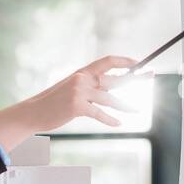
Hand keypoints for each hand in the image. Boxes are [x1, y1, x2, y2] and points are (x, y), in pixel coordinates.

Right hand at [0, 54, 138, 151]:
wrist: (32, 112)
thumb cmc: (52, 103)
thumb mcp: (71, 88)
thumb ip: (89, 85)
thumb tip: (111, 86)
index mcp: (82, 72)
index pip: (108, 61)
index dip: (125, 61)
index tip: (139, 62)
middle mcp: (82, 79)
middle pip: (115, 78)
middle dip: (136, 77)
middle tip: (150, 75)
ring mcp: (79, 92)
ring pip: (110, 98)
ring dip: (127, 105)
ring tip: (138, 110)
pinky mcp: (76, 107)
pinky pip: (99, 113)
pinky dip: (110, 119)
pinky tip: (119, 123)